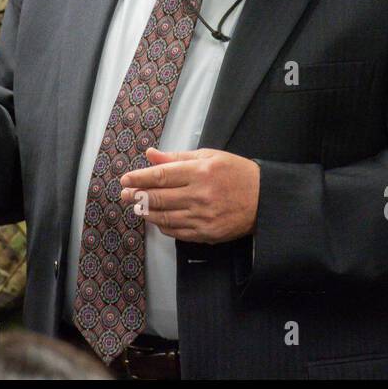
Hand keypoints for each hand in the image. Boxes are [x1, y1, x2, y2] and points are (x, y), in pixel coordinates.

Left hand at [119, 148, 260, 243]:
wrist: (263, 200)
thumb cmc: (236, 174)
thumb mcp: (209, 156)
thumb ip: (177, 157)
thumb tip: (150, 155)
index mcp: (200, 172)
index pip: (161, 175)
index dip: (140, 178)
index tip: (126, 179)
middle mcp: (200, 195)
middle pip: (159, 197)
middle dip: (137, 196)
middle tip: (124, 194)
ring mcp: (203, 217)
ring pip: (164, 217)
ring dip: (146, 212)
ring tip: (136, 206)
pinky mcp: (206, 233)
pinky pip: (176, 232)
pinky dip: (162, 225)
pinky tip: (156, 218)